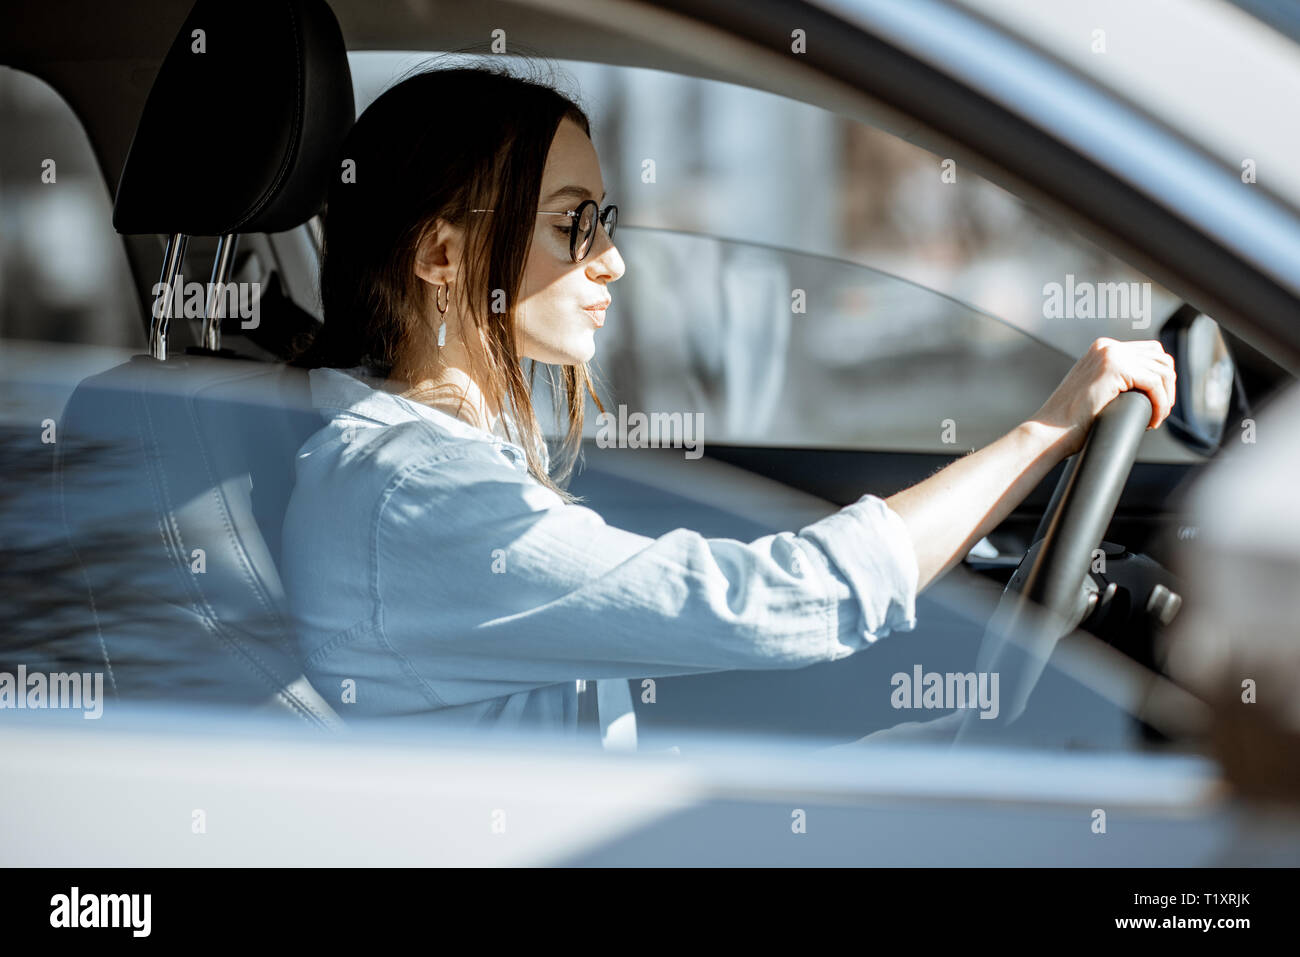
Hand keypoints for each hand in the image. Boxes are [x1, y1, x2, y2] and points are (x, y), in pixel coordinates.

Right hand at [1030, 337, 1175, 456]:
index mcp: (1102, 349)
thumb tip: (1146, 389)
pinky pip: (1156, 384)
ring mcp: (1110, 355)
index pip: (1150, 353)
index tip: (1156, 404)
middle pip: (1161, 359)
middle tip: (1158, 412)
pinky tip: (1151, 421)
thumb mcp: (1096, 391)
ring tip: (1154, 418)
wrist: (1049, 432)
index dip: (1161, 379)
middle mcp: (1107, 347)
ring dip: (1166, 398)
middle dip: (1167, 387)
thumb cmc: (1069, 422)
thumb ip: (1115, 381)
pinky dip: (1160, 405)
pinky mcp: (1114, 369)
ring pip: (1162, 371)